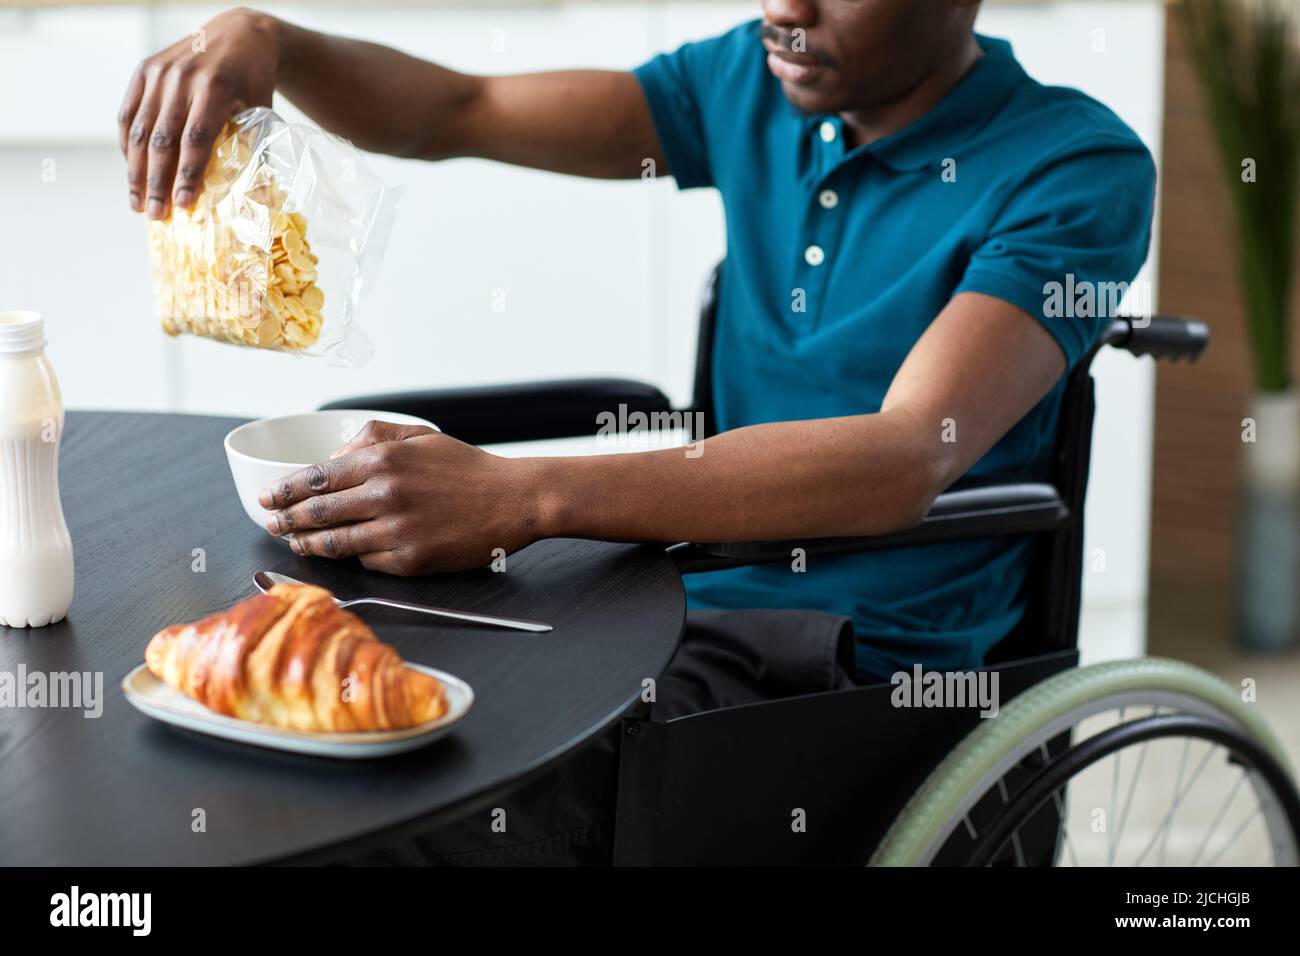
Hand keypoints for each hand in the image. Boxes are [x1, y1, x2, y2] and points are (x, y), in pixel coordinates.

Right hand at [119, 8, 279, 218]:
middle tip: (155, 215)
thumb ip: (251, 147)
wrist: (240, 34)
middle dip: (157, 182)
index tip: (183, 205)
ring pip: (140, 129)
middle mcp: (182, 79)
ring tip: (138, 203)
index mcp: (215, 88)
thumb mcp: (261, 111)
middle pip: (163, 139)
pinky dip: (127, 145)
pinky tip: (132, 171)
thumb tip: (252, 199)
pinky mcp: (143, 70)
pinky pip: (129, 114)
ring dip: (136, 170)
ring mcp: (159, 73)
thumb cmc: (254, 82)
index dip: (187, 174)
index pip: (196, 139)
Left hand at [258, 420, 545, 575]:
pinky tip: (344, 553)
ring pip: (335, 544)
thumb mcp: (420, 437)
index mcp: (383, 460)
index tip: (269, 497)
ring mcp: (397, 531)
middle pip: (316, 514)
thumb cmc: (468, 468)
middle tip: (272, 524)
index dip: (284, 490)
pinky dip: (354, 557)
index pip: (315, 478)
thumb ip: (373, 437)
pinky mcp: (411, 560)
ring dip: (308, 545)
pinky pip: (368, 561)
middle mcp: (385, 495)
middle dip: (286, 521)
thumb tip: (335, 454)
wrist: (514, 500)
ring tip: (296, 544)